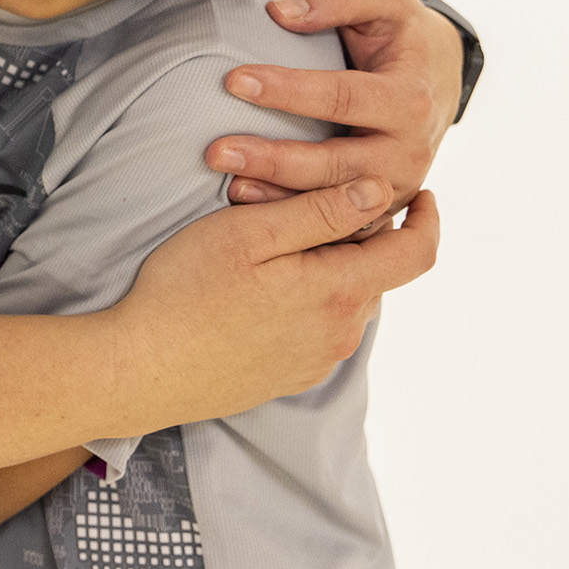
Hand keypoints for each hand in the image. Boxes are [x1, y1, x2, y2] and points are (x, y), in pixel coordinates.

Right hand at [106, 178, 439, 436]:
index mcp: (340, 291)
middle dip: (360, 236)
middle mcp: (340, 333)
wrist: (141, 370)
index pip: (415, 253)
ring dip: (329, 268)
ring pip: (346, 300)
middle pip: (376, 273)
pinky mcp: (290, 376)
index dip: (427, 218)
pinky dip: (308, 299)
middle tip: (309, 203)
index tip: (421, 192)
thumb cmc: (185, 291)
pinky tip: (261, 290)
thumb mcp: (249, 232)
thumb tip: (381, 192)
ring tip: (276, 244)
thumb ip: (320, 211)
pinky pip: (320, 328)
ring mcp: (316, 360)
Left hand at [204, 0, 459, 218]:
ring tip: (228, 184)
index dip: (288, 90)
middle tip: (215, 151)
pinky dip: (295, 218)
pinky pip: (337, 223)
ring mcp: (394, 186)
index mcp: (410, 98)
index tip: (233, 80)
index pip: (343, 96)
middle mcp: (408, 151)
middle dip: (275, 158)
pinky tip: (248, 207)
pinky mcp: (378, 208)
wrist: (433, 77)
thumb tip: (278, 12)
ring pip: (336, 203)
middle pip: (337, 162)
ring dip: (279, 197)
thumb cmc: (396, 33)